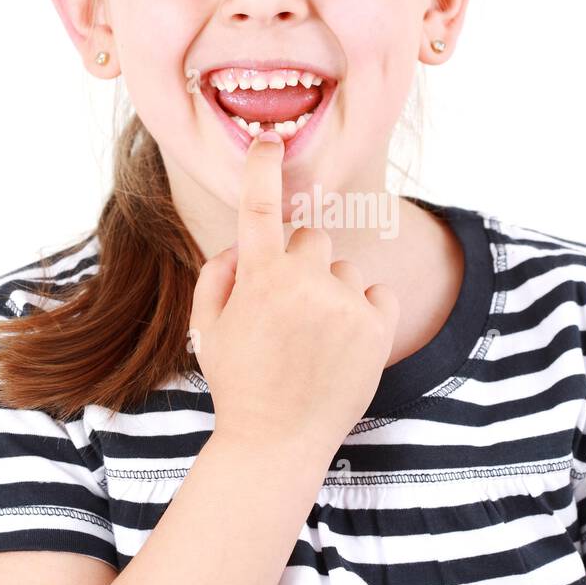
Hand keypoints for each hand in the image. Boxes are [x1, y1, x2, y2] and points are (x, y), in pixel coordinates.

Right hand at [189, 131, 399, 457]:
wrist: (278, 443)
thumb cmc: (240, 383)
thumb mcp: (207, 329)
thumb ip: (218, 275)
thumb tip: (244, 243)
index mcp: (258, 279)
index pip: (259, 207)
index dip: (262, 168)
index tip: (267, 141)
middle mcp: (304, 283)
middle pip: (311, 239)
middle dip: (300, 263)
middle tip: (288, 310)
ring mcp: (344, 304)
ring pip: (343, 270)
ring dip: (331, 293)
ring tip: (314, 341)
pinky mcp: (377, 326)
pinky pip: (377, 294)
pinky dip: (364, 312)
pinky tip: (343, 345)